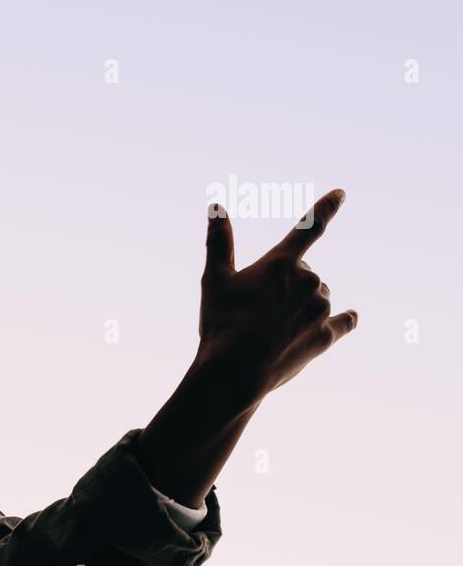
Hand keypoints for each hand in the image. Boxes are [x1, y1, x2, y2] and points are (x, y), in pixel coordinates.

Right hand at [193, 189, 358, 408]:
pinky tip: (350, 318)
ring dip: (302, 305)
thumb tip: (216, 207)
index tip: (341, 194)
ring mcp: (321, 309)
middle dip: (285, 285)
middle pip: (303, 273)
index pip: (309, 227)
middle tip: (257, 308)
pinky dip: (344, 319)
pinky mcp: (327, 335)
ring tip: (274, 327)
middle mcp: (308, 281)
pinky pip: (344, 321)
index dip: (326, 207)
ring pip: (318, 297)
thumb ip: (219, 242)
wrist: (234, 372)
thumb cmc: (221, 323)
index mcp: (281, 263)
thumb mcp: (215, 280)